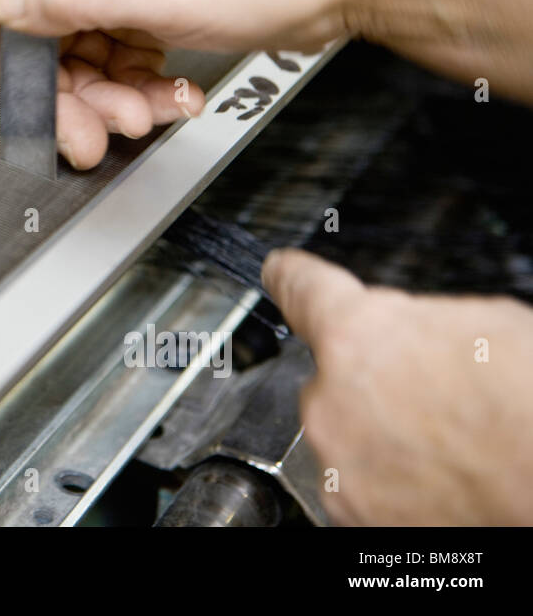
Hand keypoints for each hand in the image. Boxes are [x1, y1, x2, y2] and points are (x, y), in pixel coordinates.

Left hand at [263, 248, 532, 524]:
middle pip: (332, 375)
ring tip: (447, 444)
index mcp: (357, 336)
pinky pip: (356, 482)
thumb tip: (409, 333)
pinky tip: (439, 478)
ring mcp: (337, 463)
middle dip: (372, 381)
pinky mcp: (349, 513)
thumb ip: (418, 325)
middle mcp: (329, 400)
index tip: (278, 271)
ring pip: (343, 432)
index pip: (301, 289)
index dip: (291, 276)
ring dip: (378, 434)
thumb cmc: (530, 409)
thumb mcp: (487, 327)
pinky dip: (386, 480)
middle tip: (434, 396)